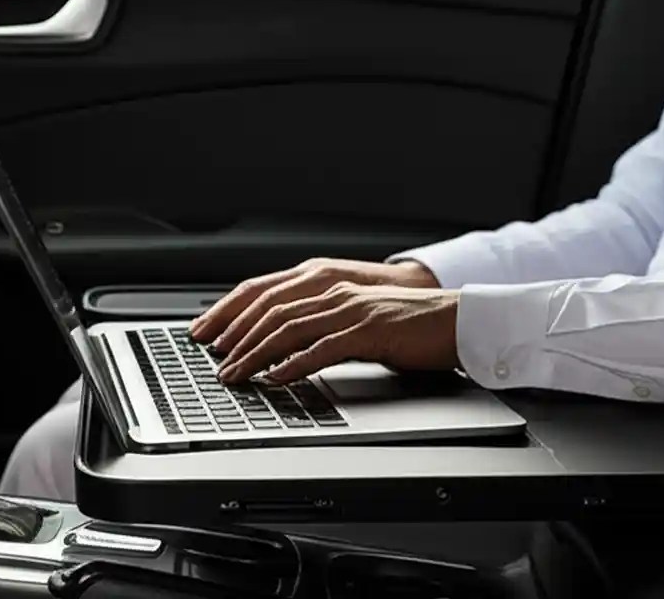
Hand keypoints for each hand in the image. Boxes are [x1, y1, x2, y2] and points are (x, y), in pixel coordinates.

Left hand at [189, 258, 438, 352]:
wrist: (456, 320)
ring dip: (256, 354)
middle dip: (236, 336)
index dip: (232, 313)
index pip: (267, 294)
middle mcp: (334, 291)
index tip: (208, 334)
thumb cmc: (410, 326)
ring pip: (289, 329)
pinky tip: (278, 379)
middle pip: (270, 310)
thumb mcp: (357, 321)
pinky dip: (294, 365)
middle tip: (213, 360)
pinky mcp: (369, 331)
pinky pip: (322, 349)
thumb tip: (287, 350)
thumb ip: (324, 327)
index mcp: (328, 285)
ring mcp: (351, 309)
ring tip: (236, 374)